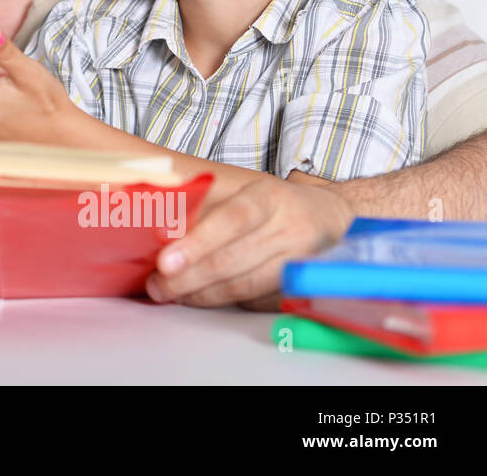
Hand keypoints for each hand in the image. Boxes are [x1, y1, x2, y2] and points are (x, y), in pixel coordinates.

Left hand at [145, 174, 354, 307]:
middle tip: (156, 285)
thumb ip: (205, 205)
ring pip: (242, 286)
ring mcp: (300, 261)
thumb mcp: (246, 190)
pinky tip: (199, 297)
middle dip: (187, 277)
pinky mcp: (302, 287)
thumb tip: (160, 229)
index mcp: (269, 197)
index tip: (165, 261)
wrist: (334, 218)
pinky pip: (254, 301)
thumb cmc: (276, 204)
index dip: (198, 242)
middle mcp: (290, 228)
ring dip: (200, 294)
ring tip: (170, 293)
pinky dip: (223, 302)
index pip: (232, 219)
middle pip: (232, 260)